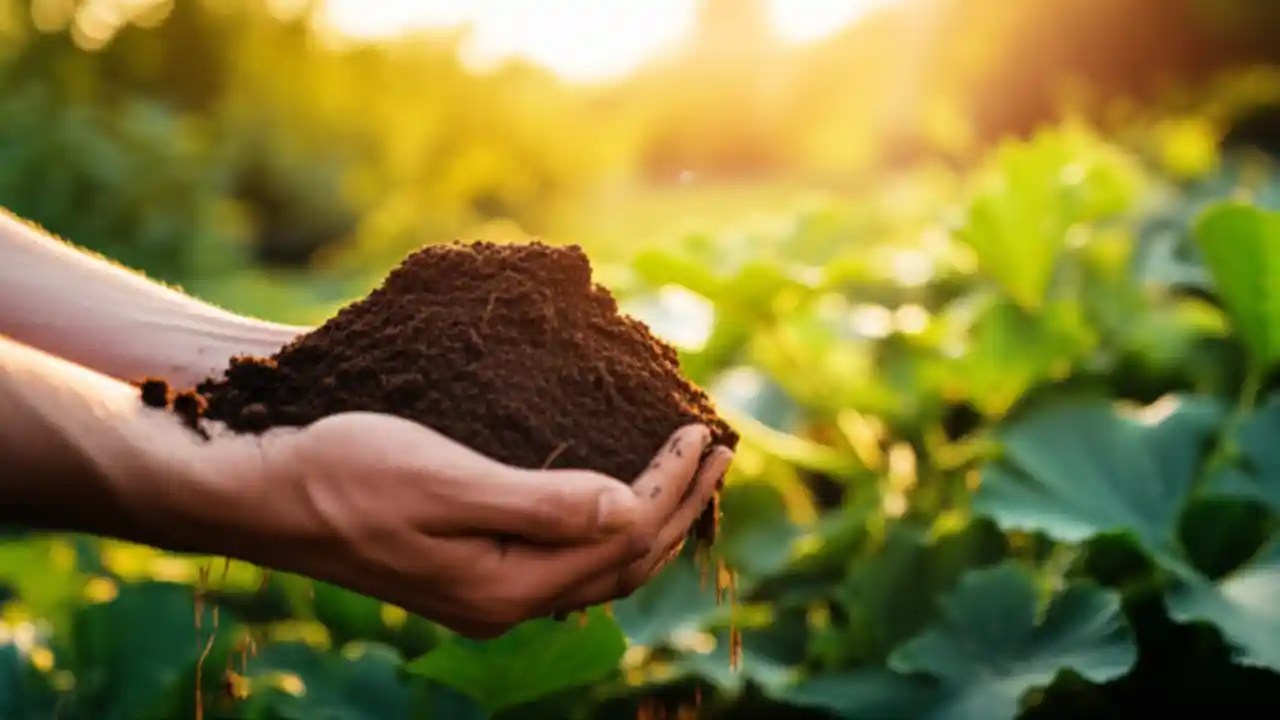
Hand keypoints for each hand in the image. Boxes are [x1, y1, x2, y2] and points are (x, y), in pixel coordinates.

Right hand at [180, 413, 732, 638]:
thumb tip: (628, 509)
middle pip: (623, 561)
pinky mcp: (471, 572)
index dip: (672, 486)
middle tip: (720, 450)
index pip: (624, 538)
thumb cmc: (348, 475)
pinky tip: (612, 495)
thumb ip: (542, 504)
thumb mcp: (448, 483)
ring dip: (650, 519)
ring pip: (598, 564)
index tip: (702, 430)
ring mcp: (488, 592)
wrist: (265, 498)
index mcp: (509, 585)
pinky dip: (606, 525)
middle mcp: (507, 602)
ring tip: (686, 474)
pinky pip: (566, 556)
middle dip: (680, 507)